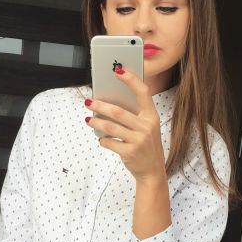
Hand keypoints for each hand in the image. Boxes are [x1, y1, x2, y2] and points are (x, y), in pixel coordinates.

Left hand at [85, 67, 166, 183]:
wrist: (152, 170)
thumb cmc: (146, 145)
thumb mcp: (146, 128)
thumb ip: (133, 115)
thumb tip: (108, 103)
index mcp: (152, 116)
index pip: (143, 92)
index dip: (131, 80)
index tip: (117, 71)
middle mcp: (146, 126)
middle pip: (118, 111)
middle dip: (100, 106)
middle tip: (89, 102)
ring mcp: (138, 140)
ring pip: (110, 127)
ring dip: (96, 123)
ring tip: (89, 120)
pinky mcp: (129, 152)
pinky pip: (110, 142)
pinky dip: (103, 140)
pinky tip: (101, 139)